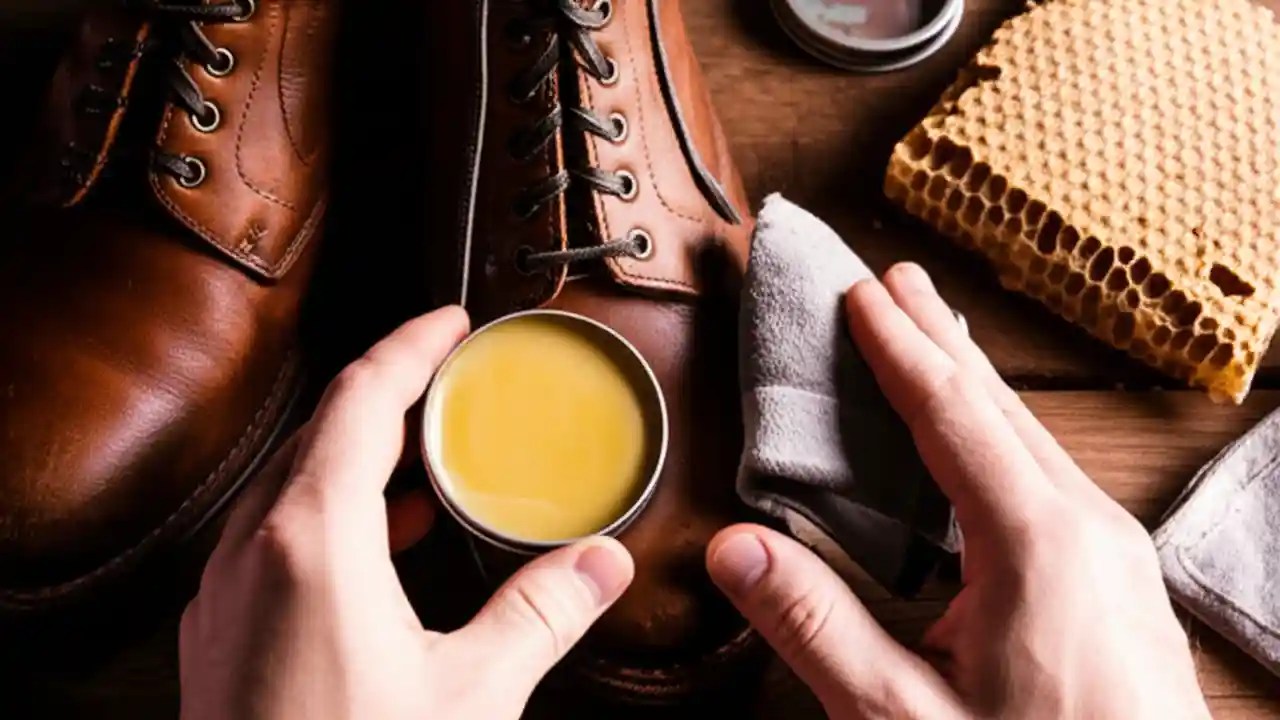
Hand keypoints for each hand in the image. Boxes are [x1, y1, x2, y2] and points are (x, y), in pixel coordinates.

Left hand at [179, 307, 635, 719]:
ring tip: (424, 457)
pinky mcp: (222, 632)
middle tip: (446, 380)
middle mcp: (253, 551)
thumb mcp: (470, 696)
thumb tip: (602, 565)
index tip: (447, 322)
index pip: (360, 400)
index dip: (409, 347)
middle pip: (321, 429)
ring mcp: (226, 592)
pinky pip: (275, 533)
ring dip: (359, 454)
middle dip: (388, 393)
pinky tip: (380, 543)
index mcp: (313, 540)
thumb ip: (541, 615)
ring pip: (292, 481)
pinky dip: (331, 510)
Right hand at [705, 264, 1209, 718]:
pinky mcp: (1117, 583)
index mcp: (1037, 544)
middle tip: (893, 280)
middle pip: (998, 406)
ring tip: (932, 337)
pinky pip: (1049, 477)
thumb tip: (733, 546)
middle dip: (939, 338)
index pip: (951, 414)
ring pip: (1030, 438)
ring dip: (971, 382)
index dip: (899, 347)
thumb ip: (817, 627)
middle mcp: (1087, 530)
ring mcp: (1114, 555)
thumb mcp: (904, 719)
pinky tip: (982, 443)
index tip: (861, 292)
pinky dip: (999, 435)